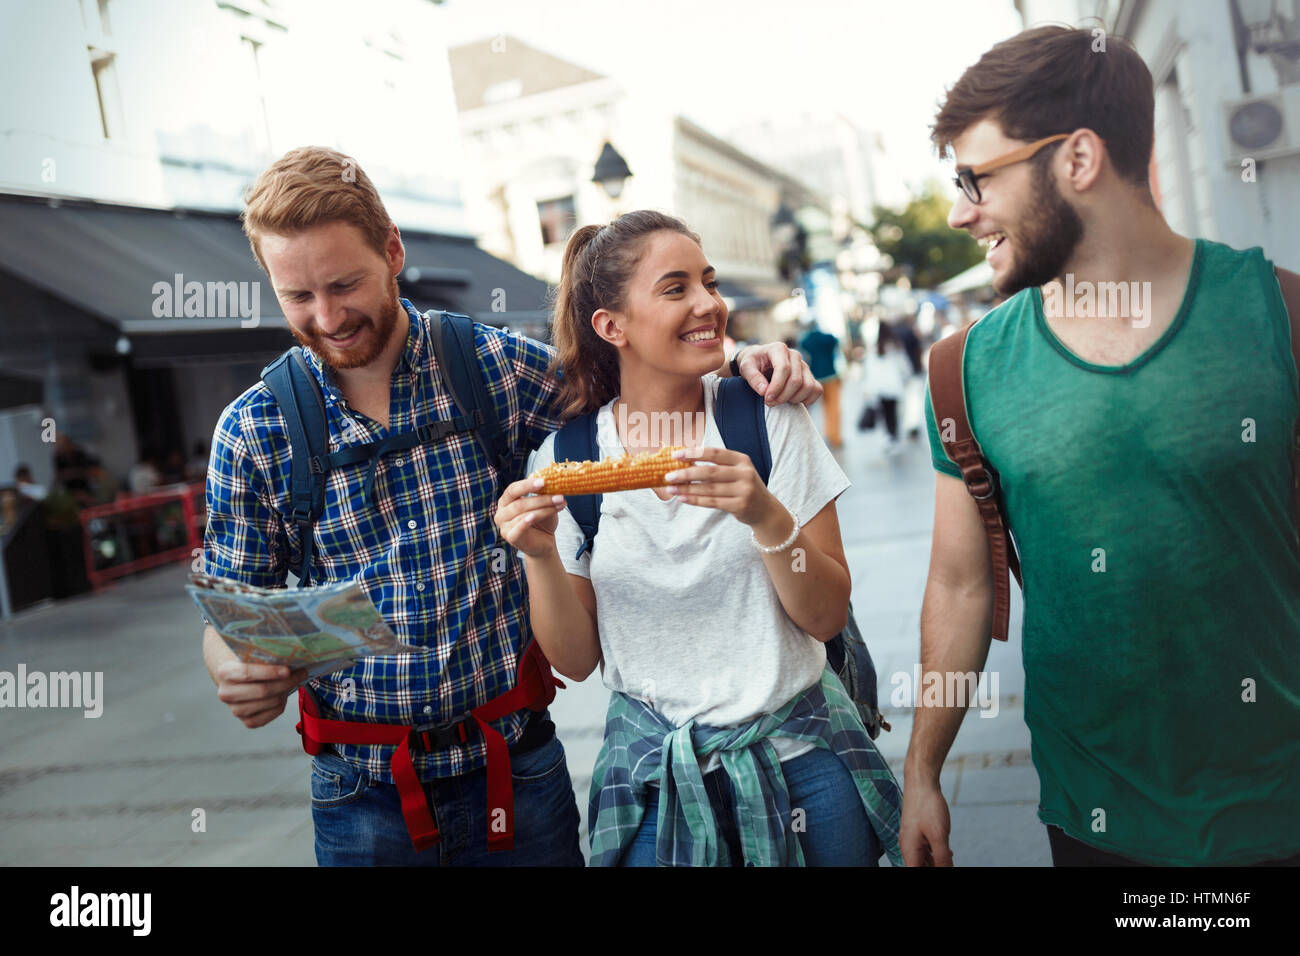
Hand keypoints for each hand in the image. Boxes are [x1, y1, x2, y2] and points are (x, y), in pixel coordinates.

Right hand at [213, 660, 307, 728]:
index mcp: (225, 673)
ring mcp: (236, 710)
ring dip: (286, 691)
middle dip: (286, 682)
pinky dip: (283, 703)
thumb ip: (265, 654)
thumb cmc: (247, 663)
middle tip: (301, 673)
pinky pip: (273, 713)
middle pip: (263, 690)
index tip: (288, 669)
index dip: (270, 672)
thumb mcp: (249, 654)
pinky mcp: (248, 721)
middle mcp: (227, 693)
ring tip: (292, 681)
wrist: (235, 679)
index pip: (247, 673)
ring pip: (271, 702)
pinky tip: (284, 693)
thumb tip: (291, 654)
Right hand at [494, 476, 565, 558]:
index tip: (544, 482)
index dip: (527, 485)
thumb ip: (542, 492)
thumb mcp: (543, 504)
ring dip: (544, 509)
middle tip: (560, 496)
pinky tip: (533, 517)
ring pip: (523, 515)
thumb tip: (547, 477)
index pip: (513, 489)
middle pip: (520, 503)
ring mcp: (504, 526)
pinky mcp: (510, 537)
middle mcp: (502, 512)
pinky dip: (526, 522)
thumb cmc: (542, 520)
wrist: (544, 542)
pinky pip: (517, 529)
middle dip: (541, 499)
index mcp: (506, 500)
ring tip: (560, 505)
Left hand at [663, 446, 782, 527]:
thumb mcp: (736, 471)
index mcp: (741, 460)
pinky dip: (696, 500)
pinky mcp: (740, 506)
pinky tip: (683, 498)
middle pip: (710, 472)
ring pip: (709, 489)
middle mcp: (744, 473)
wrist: (765, 510)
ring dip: (688, 489)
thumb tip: (683, 463)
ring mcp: (744, 490)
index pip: (714, 453)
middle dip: (687, 474)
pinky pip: (713, 502)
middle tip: (668, 476)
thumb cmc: (743, 487)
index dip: (694, 453)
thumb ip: (716, 466)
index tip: (676, 455)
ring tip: (671, 489)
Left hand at [736, 343, 822, 406]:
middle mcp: (795, 355)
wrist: (759, 362)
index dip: (776, 387)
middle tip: (769, 402)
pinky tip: (792, 401)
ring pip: (808, 386)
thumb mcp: (746, 367)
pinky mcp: (810, 376)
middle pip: (796, 380)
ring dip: (794, 399)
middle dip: (783, 396)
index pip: (784, 369)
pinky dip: (807, 400)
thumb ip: (753, 378)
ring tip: (779, 401)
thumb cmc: (753, 364)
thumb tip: (764, 390)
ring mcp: (804, 366)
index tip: (767, 398)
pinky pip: (816, 390)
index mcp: (778, 349)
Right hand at [900, 780, 954, 866]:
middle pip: (919, 868)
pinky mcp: (916, 832)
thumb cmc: (928, 806)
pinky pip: (925, 850)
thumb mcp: (939, 835)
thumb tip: (946, 870)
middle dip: (934, 868)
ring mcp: (911, 839)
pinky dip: (935, 855)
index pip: (915, 872)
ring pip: (923, 860)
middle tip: (949, 864)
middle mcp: (908, 847)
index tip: (942, 867)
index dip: (929, 874)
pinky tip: (948, 852)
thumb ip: (942, 858)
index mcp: (910, 851)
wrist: (921, 782)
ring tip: (950, 861)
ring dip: (936, 864)